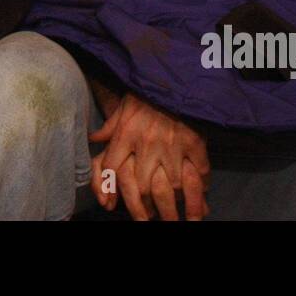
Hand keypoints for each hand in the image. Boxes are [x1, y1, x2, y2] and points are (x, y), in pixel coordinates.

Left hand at [89, 92, 210, 220]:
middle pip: (140, 185)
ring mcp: (172, 144)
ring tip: (177, 215)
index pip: (111, 167)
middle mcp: (146, 142)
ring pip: (171, 184)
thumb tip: (93, 139)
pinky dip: (201, 185)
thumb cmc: (146, 93)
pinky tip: (201, 191)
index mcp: (126, 133)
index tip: (111, 205)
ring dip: (174, 202)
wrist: (174, 77)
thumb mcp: (123, 107)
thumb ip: (109, 126)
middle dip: (143, 207)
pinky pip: (199, 171)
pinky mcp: (194, 142)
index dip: (109, 189)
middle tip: (148, 218)